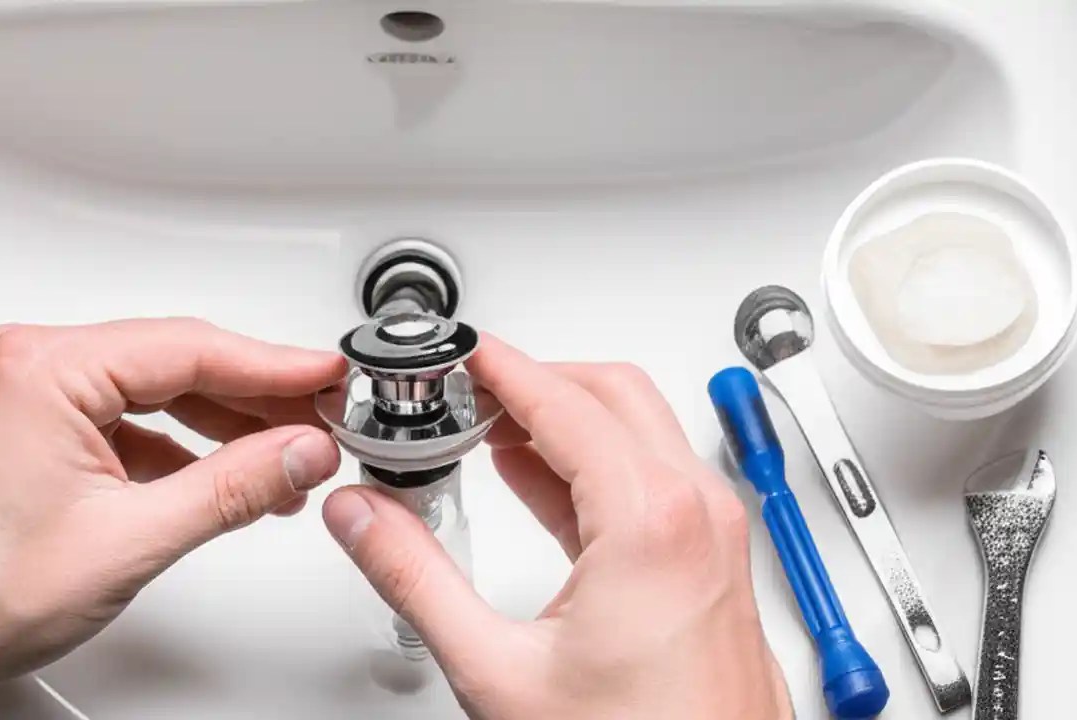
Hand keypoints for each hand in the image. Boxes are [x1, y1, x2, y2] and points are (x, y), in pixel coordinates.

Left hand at [0, 319, 345, 717]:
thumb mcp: (129, 540)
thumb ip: (232, 487)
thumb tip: (301, 451)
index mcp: (43, 370)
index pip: (190, 349)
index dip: (273, 366)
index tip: (328, 376)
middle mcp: (28, 365)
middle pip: (175, 362)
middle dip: (255, 397)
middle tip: (321, 418)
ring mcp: (26, 392)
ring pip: (153, 389)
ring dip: (221, 424)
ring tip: (285, 456)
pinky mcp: (31, 425)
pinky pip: (124, 416)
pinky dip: (178, 445)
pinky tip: (221, 474)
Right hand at [322, 336, 791, 718]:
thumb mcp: (498, 670)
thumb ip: (416, 579)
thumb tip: (363, 516)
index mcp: (653, 521)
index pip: (562, 400)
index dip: (498, 365)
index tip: (456, 352)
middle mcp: (697, 514)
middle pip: (612, 392)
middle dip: (535, 377)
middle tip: (466, 387)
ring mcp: (713, 538)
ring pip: (639, 430)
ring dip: (565, 417)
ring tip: (487, 426)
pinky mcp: (712, 564)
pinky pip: (651, 479)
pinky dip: (593, 463)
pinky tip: (541, 479)